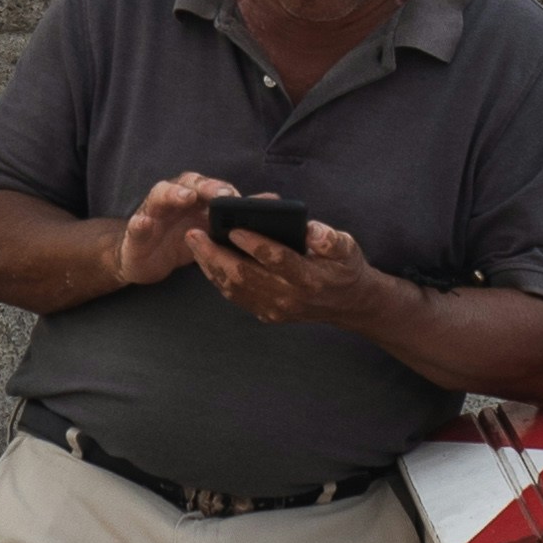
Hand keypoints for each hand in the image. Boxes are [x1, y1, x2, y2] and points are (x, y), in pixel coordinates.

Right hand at [107, 170, 252, 290]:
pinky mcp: (137, 229)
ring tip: (186, 197)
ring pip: (161, 194)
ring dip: (173, 193)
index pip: (215, 187)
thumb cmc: (181, 240)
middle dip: (207, 186)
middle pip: (191, 183)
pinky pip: (137, 223)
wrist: (145, 258)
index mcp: (197, 198)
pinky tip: (144, 223)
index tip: (243, 200)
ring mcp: (154, 211)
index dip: (229, 191)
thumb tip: (273, 202)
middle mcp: (176, 197)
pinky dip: (140, 222)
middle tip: (222, 194)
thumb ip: (236, 217)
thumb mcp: (210, 231)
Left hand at [191, 211, 401, 336]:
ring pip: (235, 289)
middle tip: (195, 233)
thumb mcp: (347, 247)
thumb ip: (330, 239)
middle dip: (216, 254)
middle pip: (245, 276)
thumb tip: (311, 229)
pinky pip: (237, 297)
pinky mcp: (267, 314)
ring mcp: (276, 310)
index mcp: (309, 278)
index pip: (276, 259)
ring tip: (194, 244)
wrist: (348, 303)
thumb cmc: (344, 267)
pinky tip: (206, 261)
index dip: (254, 243)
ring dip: (210, 266)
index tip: (234, 227)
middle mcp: (290, 298)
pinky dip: (218, 279)